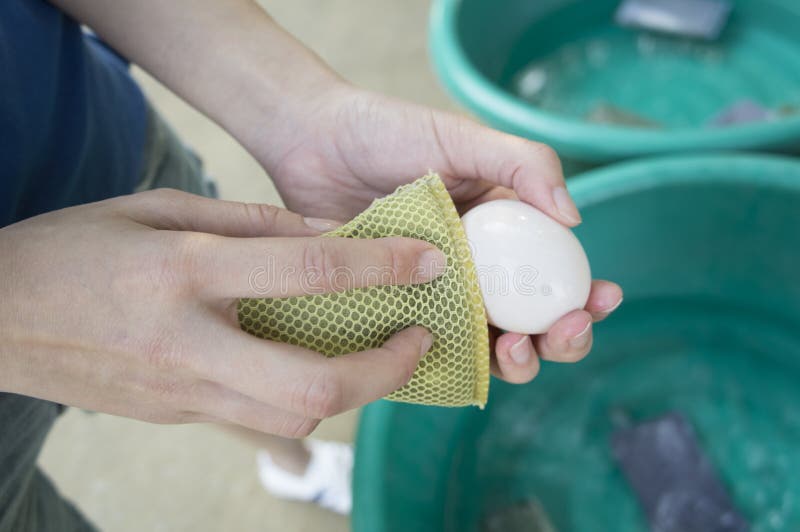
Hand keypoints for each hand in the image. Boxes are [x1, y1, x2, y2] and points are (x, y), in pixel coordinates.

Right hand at [0, 189, 444, 436]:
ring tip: (376, 355)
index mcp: (184, 271)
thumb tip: (326, 233)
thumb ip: (247, 221)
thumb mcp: (153, 207)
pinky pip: (256, 418)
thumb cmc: (70, 251)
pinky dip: (299, 397)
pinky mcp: (176, 416)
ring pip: (292, 417)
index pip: (308, 271)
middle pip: (314, 383)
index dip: (383, 267)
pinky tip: (312, 366)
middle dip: (385, 370)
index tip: (430, 264)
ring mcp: (181, 392)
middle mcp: (188, 342)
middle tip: (417, 340)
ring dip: (350, 391)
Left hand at [260, 87, 623, 383]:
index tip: (598, 300)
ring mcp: (433, 297)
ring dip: (515, 362)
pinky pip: (426, 351)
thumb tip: (575, 219)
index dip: (583, 296)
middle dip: (561, 340)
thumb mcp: (463, 138)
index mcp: (501, 233)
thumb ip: (523, 165)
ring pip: (485, 347)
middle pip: (531, 324)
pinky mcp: (392, 315)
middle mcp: (472, 272)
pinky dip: (451, 365)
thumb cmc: (387, 132)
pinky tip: (459, 362)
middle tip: (562, 333)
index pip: (554, 276)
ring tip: (513, 349)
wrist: (312, 141)